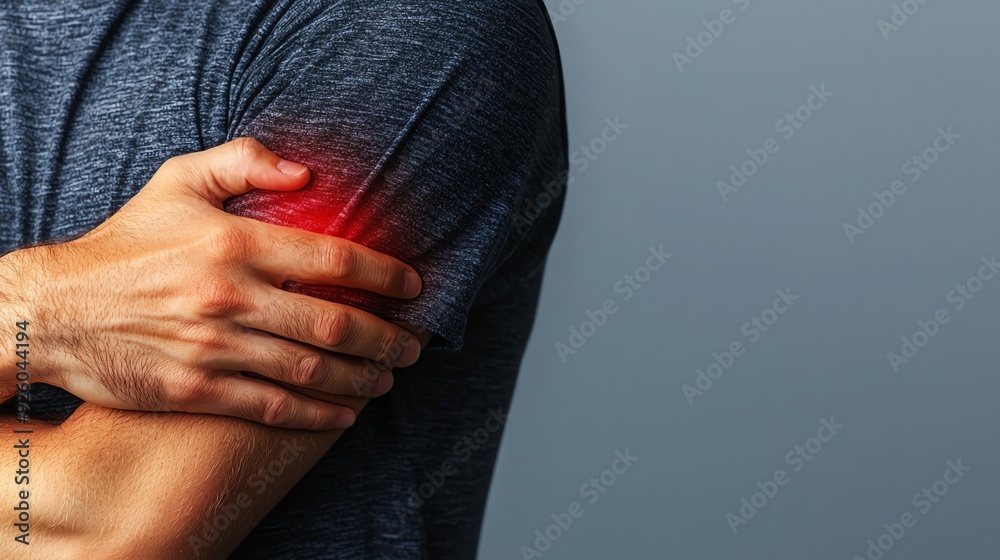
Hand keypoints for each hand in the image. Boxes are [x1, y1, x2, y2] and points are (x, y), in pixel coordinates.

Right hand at [4, 138, 422, 428]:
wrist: (53, 309)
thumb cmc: (124, 244)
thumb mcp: (176, 181)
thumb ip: (242, 162)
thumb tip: (306, 171)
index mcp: (234, 243)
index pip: (333, 258)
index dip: (384, 275)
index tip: (412, 287)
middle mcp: (231, 297)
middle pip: (334, 323)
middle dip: (387, 338)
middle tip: (413, 346)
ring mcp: (214, 348)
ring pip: (310, 370)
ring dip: (362, 379)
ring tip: (388, 379)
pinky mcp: (196, 390)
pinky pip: (271, 407)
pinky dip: (315, 415)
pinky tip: (344, 415)